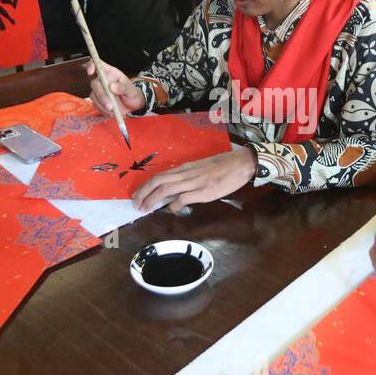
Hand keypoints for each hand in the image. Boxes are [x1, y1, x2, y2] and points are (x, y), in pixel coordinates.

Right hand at [85, 59, 144, 114]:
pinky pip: (96, 105)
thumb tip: (112, 86)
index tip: (91, 72)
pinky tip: (111, 112)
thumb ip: (122, 87)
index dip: (91, 65)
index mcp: (110, 73)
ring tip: (112, 110)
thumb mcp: (131, 89)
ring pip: (93, 95)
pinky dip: (102, 110)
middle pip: (94, 83)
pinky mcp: (98, 101)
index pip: (97, 65)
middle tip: (110, 105)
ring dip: (102, 104)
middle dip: (101, 95)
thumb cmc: (132, 93)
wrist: (133, 105)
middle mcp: (102, 81)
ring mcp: (99, 91)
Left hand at [131, 148, 256, 210]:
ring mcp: (193, 182)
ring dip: (152, 200)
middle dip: (144, 193)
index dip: (146, 185)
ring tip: (145, 208)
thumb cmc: (223, 166)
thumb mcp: (201, 168)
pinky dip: (173, 206)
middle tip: (135, 203)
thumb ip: (188, 177)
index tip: (138, 194)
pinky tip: (170, 210)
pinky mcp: (203, 191)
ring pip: (165, 189)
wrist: (240, 164)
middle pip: (158, 182)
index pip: (160, 176)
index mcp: (185, 168)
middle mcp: (186, 173)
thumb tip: (177, 190)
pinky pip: (182, 198)